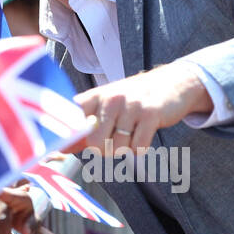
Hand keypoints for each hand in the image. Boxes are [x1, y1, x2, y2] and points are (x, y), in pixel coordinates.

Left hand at [73, 62, 211, 152]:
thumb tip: (60, 149)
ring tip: (132, 135)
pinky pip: (138, 147)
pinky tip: (143, 136)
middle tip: (113, 143)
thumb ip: (83, 129)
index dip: (68, 139)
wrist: (174, 82)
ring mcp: (131, 106)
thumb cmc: (134, 98)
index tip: (64, 150)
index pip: (72, 121)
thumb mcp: (106, 107)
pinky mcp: (150, 114)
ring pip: (118, 148)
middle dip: (104, 151)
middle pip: (95, 143)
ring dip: (125, 150)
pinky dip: (140, 149)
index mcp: (95, 97)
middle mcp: (110, 99)